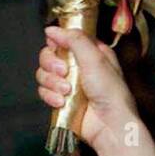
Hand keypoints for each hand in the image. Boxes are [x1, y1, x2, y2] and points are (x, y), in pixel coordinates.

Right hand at [36, 28, 136, 151]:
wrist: (110, 126)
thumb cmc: (110, 93)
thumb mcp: (96, 58)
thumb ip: (74, 39)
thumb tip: (52, 29)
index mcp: (91, 53)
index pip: (65, 38)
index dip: (57, 41)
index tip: (57, 46)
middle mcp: (79, 66)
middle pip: (49, 54)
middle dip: (52, 63)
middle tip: (63, 71)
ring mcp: (70, 84)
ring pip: (44, 73)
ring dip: (52, 82)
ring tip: (66, 91)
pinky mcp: (62, 100)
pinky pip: (44, 91)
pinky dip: (50, 96)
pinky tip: (62, 102)